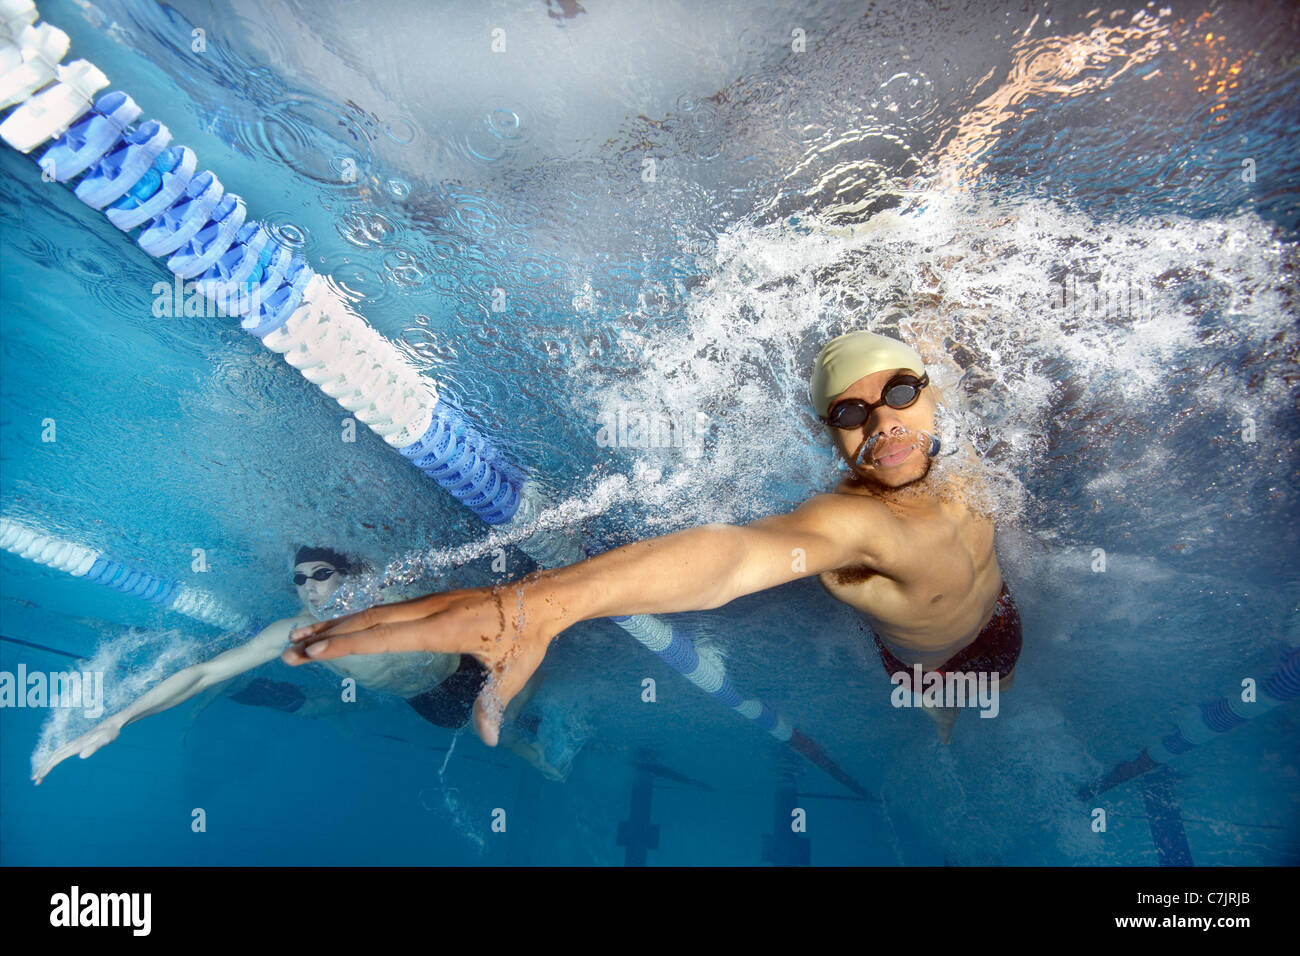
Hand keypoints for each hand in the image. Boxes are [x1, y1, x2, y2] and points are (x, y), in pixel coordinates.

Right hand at [32, 719, 122, 784]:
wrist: (112, 724)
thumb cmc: (109, 733)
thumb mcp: (104, 740)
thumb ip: (94, 747)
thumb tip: (81, 756)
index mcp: (76, 745)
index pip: (57, 758)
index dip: (47, 768)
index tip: (39, 777)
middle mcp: (72, 744)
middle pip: (52, 757)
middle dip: (42, 768)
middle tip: (34, 780)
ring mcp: (74, 744)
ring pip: (55, 754)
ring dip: (46, 764)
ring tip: (39, 775)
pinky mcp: (77, 744)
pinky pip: (61, 752)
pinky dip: (53, 759)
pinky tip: (51, 763)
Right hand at [282, 582, 560, 745]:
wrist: (542, 598)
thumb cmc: (527, 636)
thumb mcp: (512, 672)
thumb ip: (493, 703)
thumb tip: (487, 739)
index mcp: (443, 627)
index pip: (385, 636)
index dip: (348, 644)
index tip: (313, 651)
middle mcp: (430, 609)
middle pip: (368, 620)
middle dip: (327, 636)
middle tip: (288, 650)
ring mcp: (429, 601)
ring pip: (375, 611)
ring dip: (339, 625)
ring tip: (302, 637)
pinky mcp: (432, 600)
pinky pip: (388, 609)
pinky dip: (360, 618)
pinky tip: (343, 627)